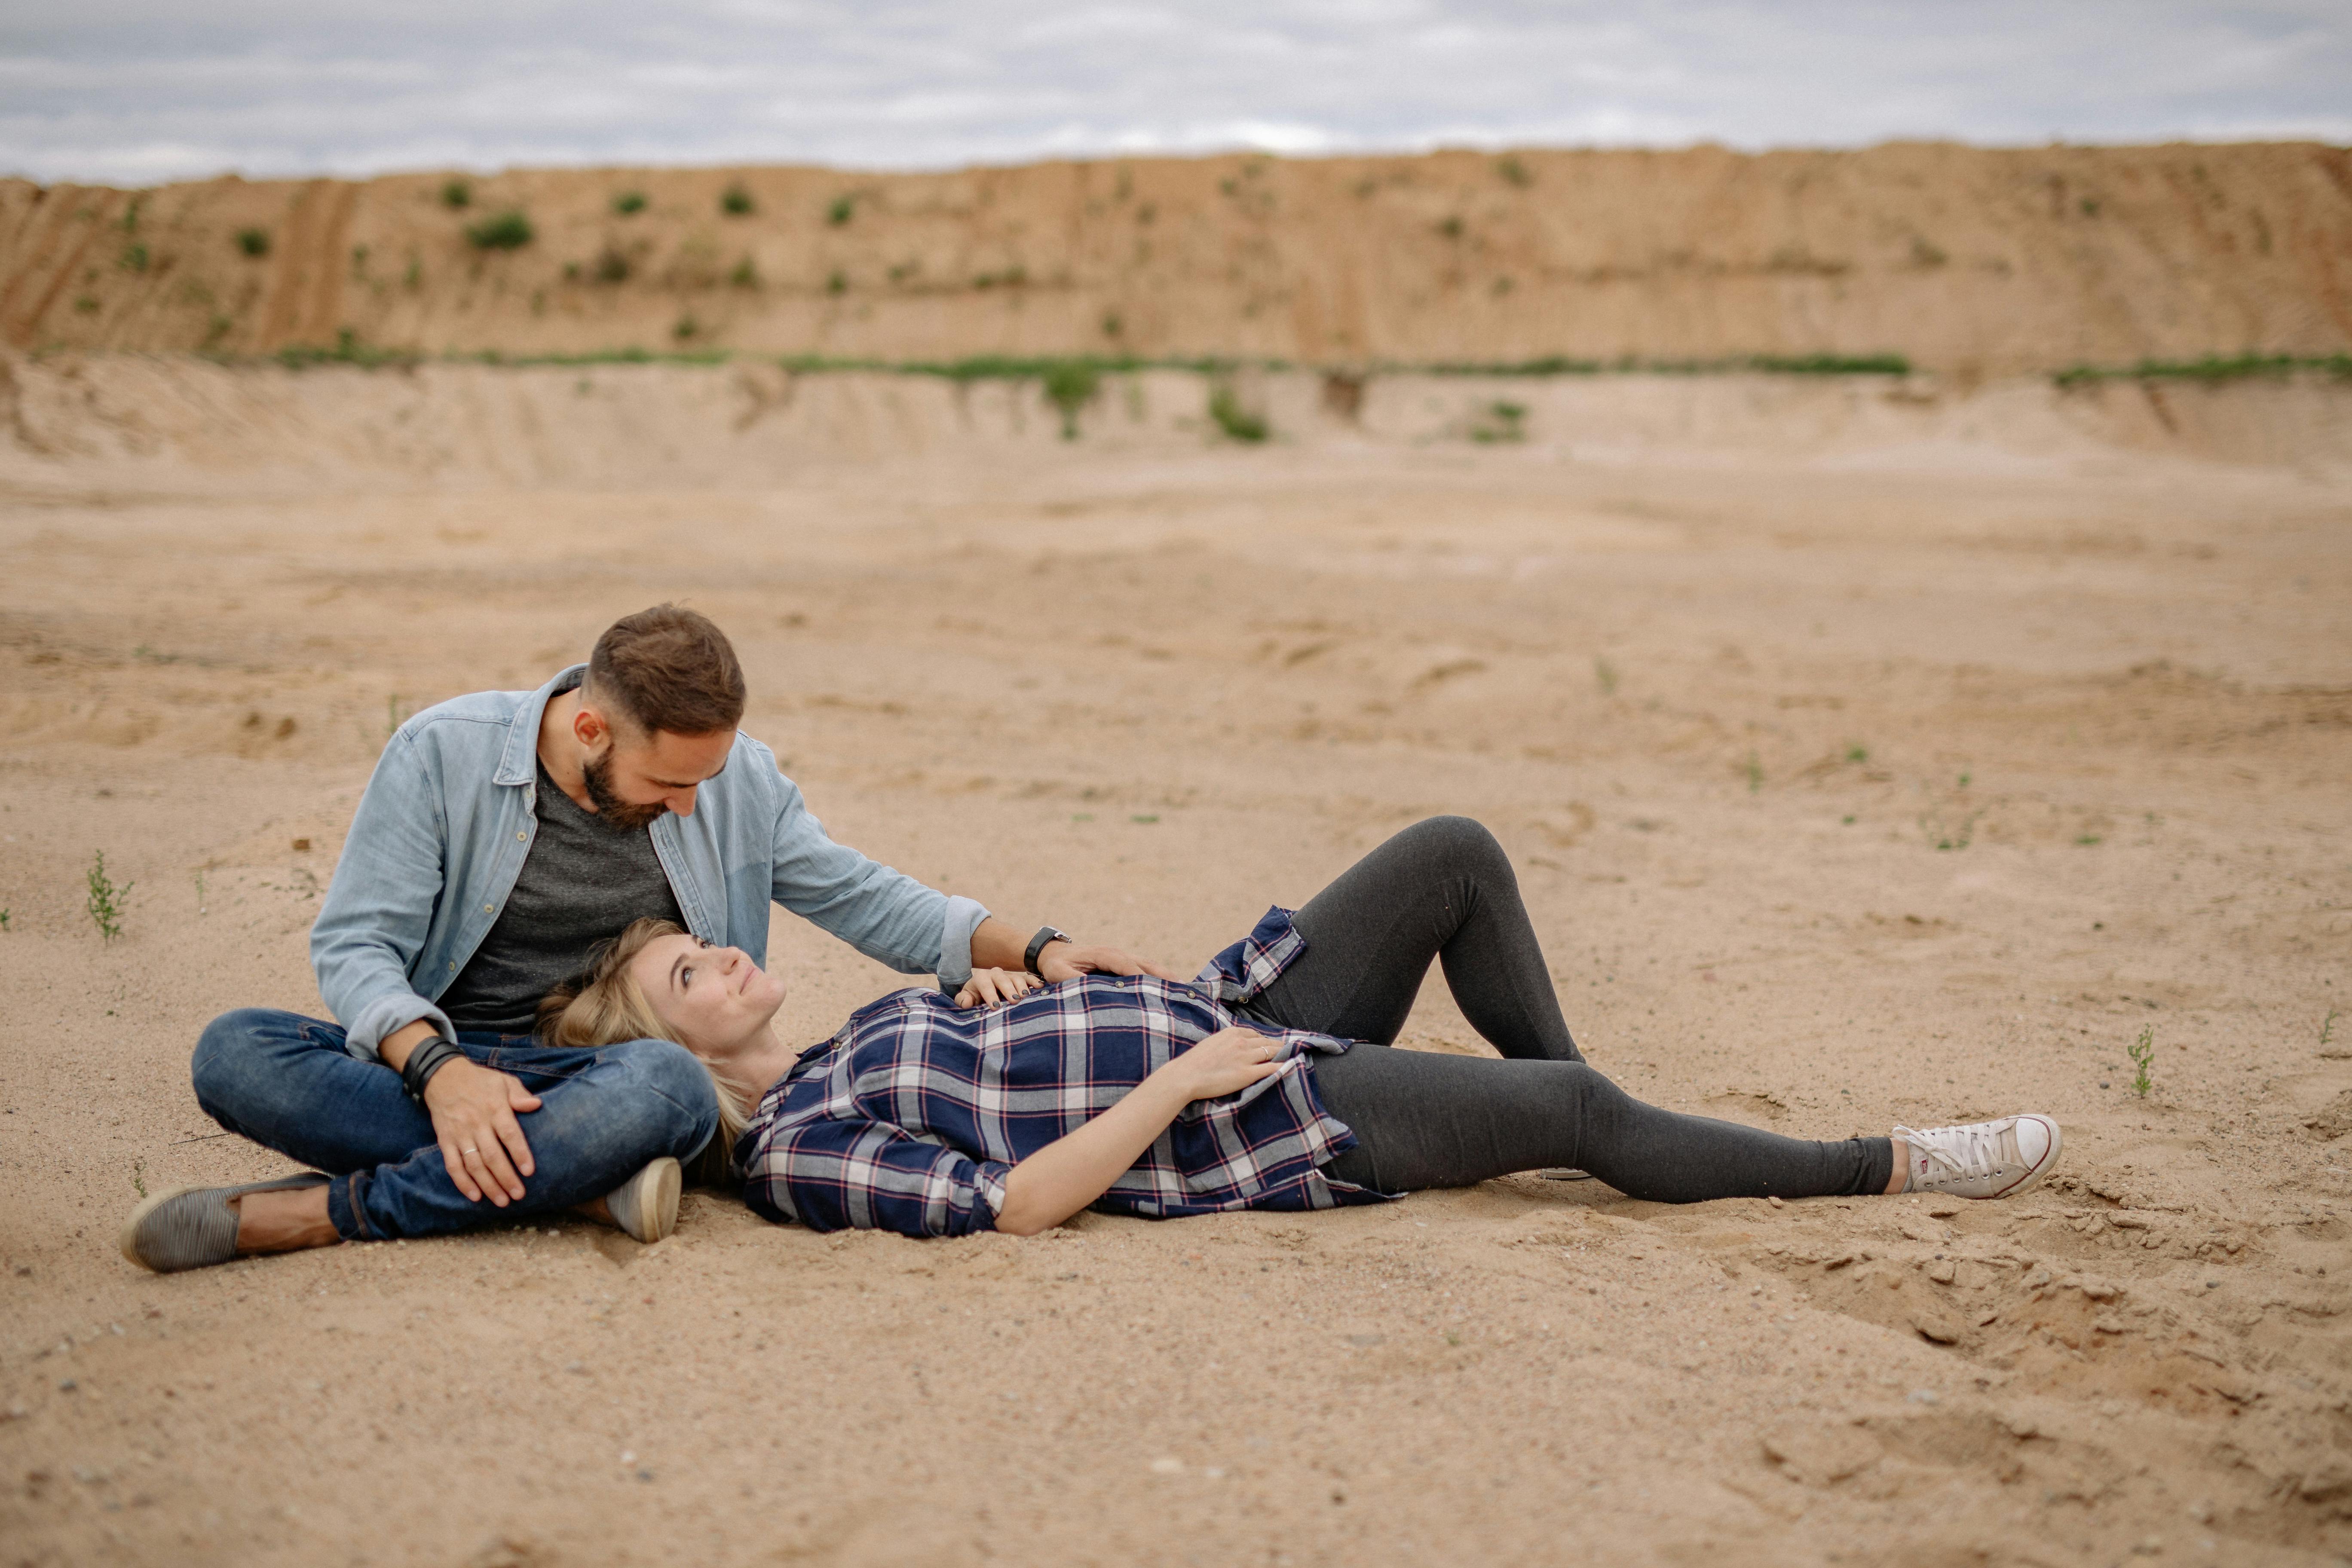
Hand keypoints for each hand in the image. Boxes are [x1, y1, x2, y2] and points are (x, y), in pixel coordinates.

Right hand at [422, 1057, 541, 1204]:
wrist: (443, 1077)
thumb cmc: (480, 1081)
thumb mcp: (503, 1081)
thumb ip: (520, 1095)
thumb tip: (536, 1105)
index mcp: (495, 1109)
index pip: (509, 1134)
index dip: (519, 1153)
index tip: (529, 1171)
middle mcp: (477, 1124)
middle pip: (492, 1155)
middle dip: (506, 1178)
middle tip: (519, 1195)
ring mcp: (459, 1134)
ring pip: (474, 1165)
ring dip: (488, 1185)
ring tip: (502, 1201)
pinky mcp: (445, 1141)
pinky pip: (453, 1165)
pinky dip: (462, 1182)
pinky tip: (475, 1196)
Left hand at [954, 967, 1039, 1008]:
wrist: (984, 994)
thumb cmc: (976, 998)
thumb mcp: (967, 999)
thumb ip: (963, 1001)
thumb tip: (966, 1002)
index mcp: (981, 978)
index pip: (985, 983)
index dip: (990, 995)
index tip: (995, 1007)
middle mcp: (996, 974)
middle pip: (1003, 979)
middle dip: (1008, 989)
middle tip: (1014, 1000)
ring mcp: (1009, 976)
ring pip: (1017, 978)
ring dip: (1022, 987)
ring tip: (1026, 997)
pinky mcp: (1020, 979)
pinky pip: (1028, 978)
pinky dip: (1034, 981)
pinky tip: (1039, 987)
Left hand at [1035, 942, 1183, 984]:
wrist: (1054, 953)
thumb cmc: (1056, 965)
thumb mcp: (1059, 973)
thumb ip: (1072, 981)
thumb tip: (1088, 991)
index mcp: (1104, 954)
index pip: (1127, 965)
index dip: (1141, 977)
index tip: (1155, 992)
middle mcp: (1118, 953)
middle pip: (1146, 964)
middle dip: (1164, 977)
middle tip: (1183, 992)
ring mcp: (1123, 957)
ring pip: (1150, 966)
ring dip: (1167, 978)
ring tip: (1185, 992)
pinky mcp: (1124, 964)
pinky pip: (1146, 970)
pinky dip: (1160, 979)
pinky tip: (1172, 991)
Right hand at [1162, 1026, 1283, 1102]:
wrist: (1186, 1075)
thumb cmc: (1194, 1061)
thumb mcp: (1212, 1042)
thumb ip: (1226, 1042)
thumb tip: (1233, 1046)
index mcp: (1232, 1032)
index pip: (1256, 1034)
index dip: (1265, 1040)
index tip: (1271, 1044)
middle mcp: (1242, 1042)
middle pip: (1267, 1042)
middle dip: (1279, 1045)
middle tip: (1287, 1049)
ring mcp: (1246, 1057)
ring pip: (1272, 1052)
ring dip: (1283, 1054)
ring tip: (1291, 1056)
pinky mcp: (1248, 1073)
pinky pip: (1271, 1068)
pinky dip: (1282, 1066)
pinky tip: (1289, 1066)